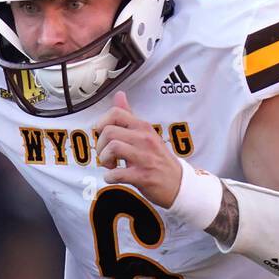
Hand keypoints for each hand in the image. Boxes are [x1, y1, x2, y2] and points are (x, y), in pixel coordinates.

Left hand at [93, 91, 182, 207]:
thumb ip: (130, 116)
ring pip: (112, 148)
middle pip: (109, 132)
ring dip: (104, 160)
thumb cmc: (159, 159)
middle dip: (101, 146)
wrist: (178, 184)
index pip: (115, 113)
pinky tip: (114, 178)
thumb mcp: (147, 134)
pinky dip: (110, 177)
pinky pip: (117, 174)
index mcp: (143, 127)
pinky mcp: (143, 176)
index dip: (102, 123)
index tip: (103, 135)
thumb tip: (119, 95)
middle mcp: (144, 139)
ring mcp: (145, 158)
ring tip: (111, 166)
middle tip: (107, 155)